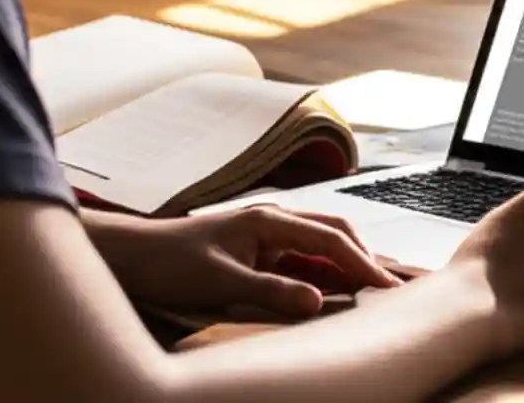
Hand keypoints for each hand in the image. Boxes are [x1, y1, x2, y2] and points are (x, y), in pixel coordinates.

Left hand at [86, 206, 401, 317]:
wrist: (133, 257)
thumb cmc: (171, 263)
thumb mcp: (222, 282)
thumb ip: (272, 291)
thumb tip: (319, 302)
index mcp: (268, 220)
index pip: (330, 240)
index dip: (362, 264)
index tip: (387, 287)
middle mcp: (272, 222)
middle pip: (334, 234)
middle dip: (364, 258)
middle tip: (389, 287)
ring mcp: (266, 237)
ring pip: (320, 247)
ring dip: (346, 266)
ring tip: (372, 290)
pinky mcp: (258, 253)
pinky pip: (301, 261)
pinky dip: (324, 275)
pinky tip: (335, 293)